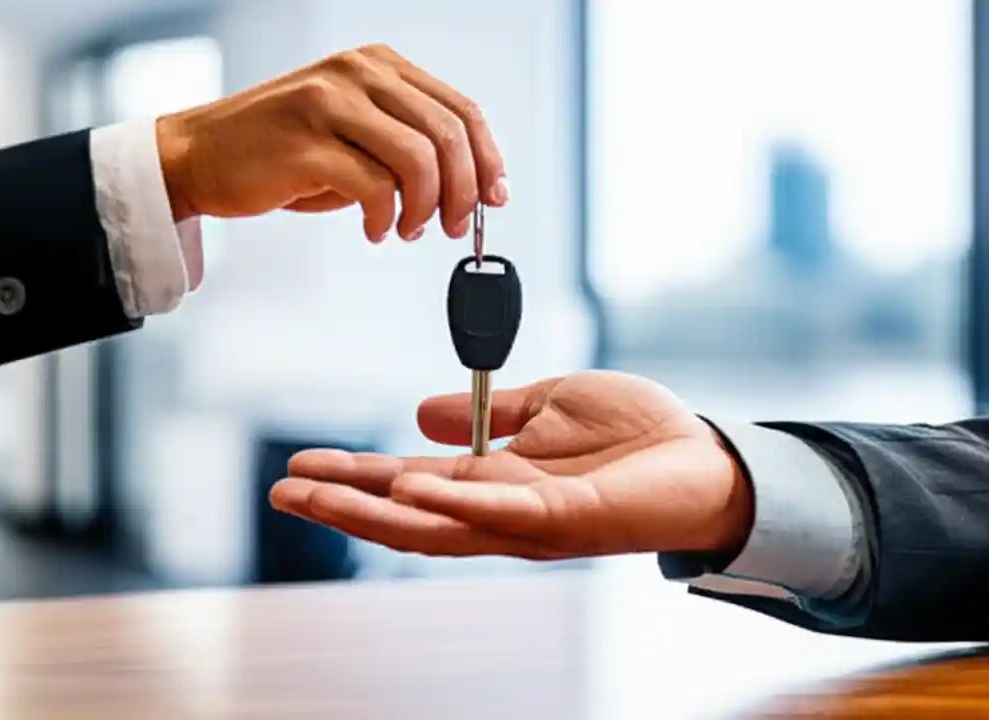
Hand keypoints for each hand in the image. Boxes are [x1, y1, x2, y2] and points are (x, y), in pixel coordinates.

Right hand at [156, 44, 506, 241]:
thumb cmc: (283, 151)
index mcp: (379, 64)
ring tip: (408, 229)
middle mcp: (357, 73)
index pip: (461, 110)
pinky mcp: (305, 143)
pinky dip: (385, 219)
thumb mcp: (356, 132)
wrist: (200, 155)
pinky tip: (374, 229)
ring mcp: (329, 103)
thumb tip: (472, 187)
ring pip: (419, 160)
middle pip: (448, 135)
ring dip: (425, 209)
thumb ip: (408, 144)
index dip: (488, 160)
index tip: (494, 198)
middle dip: (463, 193)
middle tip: (453, 227)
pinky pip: (375, 188)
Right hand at [271, 371, 752, 559]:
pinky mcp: (567, 518)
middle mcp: (502, 510)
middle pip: (406, 515)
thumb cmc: (638, 434)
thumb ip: (489, 413)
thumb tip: (421, 412)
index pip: (408, 483)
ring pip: (437, 525)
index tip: (301, 465)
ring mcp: (531, 522)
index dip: (354, 477)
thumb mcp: (549, 404)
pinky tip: (408, 487)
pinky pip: (501, 515)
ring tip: (316, 495)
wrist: (707, 458)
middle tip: (281, 491)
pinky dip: (453, 502)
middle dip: (342, 505)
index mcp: (495, 480)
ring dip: (372, 512)